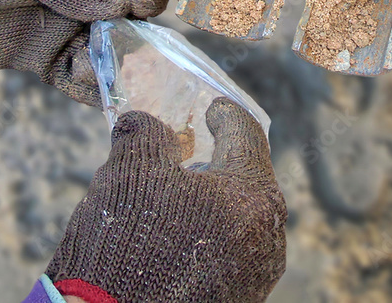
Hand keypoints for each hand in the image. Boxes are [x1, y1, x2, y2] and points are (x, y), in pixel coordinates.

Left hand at [0, 0, 167, 105]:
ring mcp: (68, 34)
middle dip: (138, 43)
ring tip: (86, 68)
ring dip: (111, 69)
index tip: (140, 7)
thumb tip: (119, 7)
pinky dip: (92, 92)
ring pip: (108, 58)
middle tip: (126, 53)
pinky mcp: (47, 62)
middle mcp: (88, 4)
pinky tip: (101, 99)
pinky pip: (78, 81)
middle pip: (131, 26)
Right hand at [46, 98, 286, 302]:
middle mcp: (266, 237)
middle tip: (193, 148)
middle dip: (220, 160)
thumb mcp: (130, 169)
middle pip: (248, 179)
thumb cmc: (125, 241)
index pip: (246, 135)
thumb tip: (147, 124)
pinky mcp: (238, 300)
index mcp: (251, 194)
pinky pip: (232, 251)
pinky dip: (210, 232)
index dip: (226, 115)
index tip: (214, 108)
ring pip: (241, 219)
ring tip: (178, 192)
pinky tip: (176, 232)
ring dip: (214, 200)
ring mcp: (255, 276)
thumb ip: (146, 133)